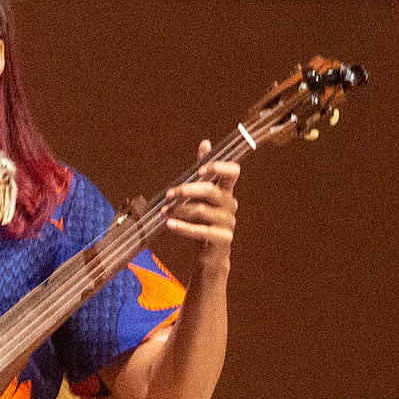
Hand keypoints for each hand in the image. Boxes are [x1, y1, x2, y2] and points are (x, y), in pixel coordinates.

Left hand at [164, 139, 239, 288]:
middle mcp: (230, 205)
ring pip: (201, 211)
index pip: (232, 172)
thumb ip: (204, 172)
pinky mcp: (222, 239)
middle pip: (210, 190)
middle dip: (187, 190)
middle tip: (169, 193)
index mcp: (226, 191)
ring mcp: (227, 223)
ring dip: (179, 210)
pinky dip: (182, 227)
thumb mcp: (203, 197)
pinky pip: (200, 231)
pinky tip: (169, 224)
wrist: (211, 255)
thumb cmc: (205, 222)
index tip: (200, 169)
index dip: (218, 167)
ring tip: (165, 211)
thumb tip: (205, 143)